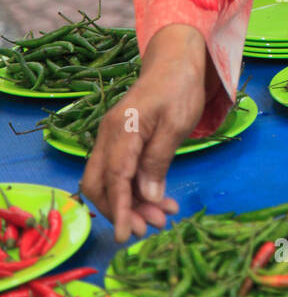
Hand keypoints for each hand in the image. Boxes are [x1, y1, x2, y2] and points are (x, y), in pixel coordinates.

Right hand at [80, 25, 207, 241]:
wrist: (175, 61)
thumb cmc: (179, 88)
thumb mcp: (177, 124)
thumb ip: (159, 160)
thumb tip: (147, 196)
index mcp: (122, 130)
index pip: (115, 178)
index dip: (120, 210)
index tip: (125, 236)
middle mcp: (109, 136)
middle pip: (100, 184)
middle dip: (121, 211)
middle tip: (150, 228)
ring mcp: (112, 139)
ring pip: (109, 182)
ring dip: (131, 204)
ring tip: (162, 218)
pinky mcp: (121, 142)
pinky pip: (121, 173)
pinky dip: (136, 190)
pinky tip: (159, 201)